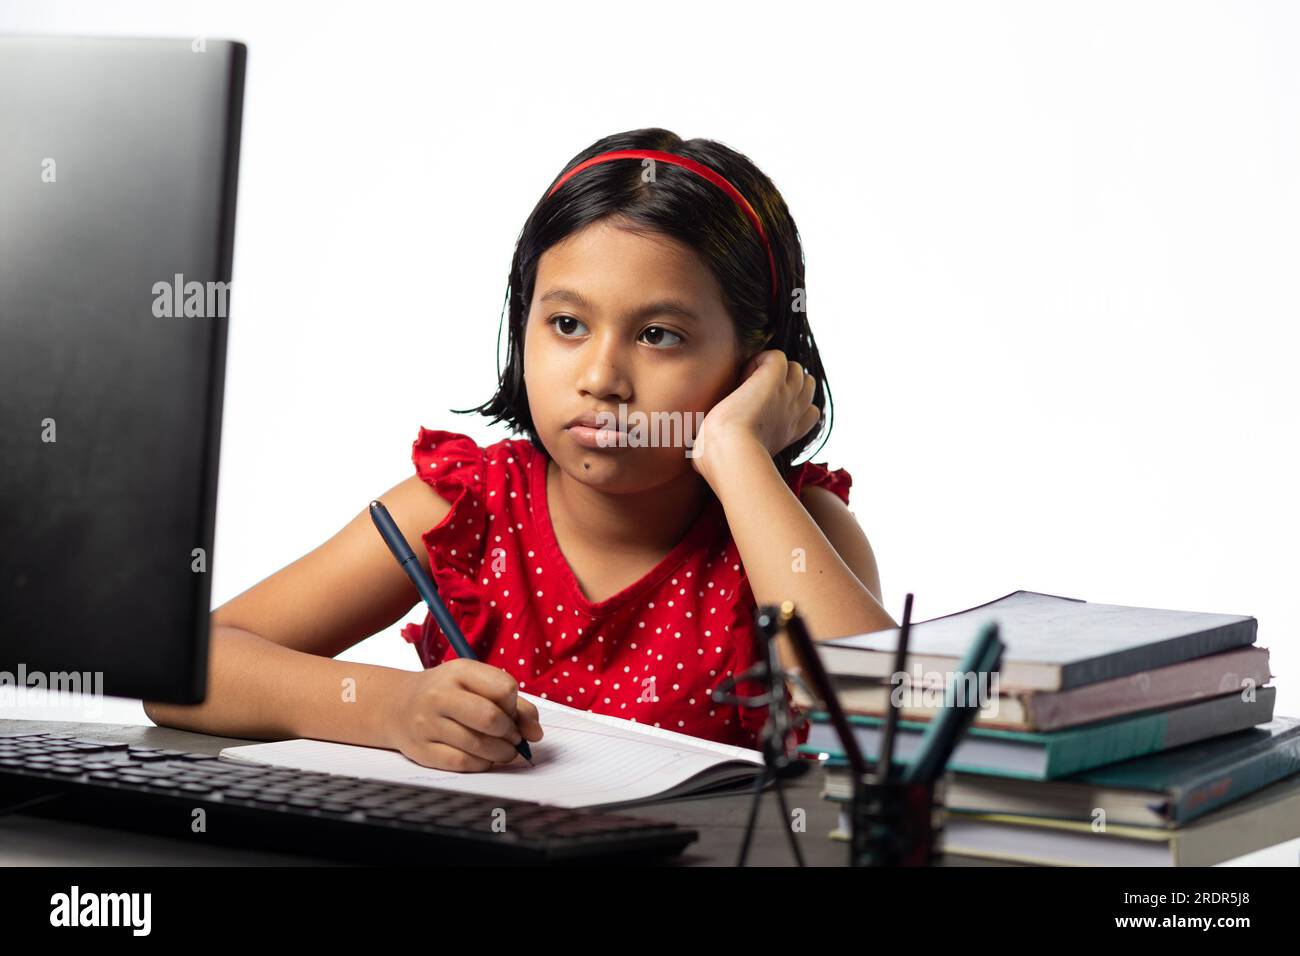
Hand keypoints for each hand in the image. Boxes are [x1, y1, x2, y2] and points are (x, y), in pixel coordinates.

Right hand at [382, 658, 542, 771]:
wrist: (397, 706)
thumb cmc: (449, 693)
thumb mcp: (477, 684)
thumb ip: (514, 704)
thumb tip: (535, 733)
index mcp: (459, 671)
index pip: (504, 688)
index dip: (516, 705)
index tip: (512, 712)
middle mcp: (439, 695)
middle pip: (491, 718)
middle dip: (511, 733)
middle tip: (513, 737)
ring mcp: (427, 724)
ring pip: (478, 745)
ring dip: (502, 752)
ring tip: (504, 750)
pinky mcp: (421, 750)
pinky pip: (462, 763)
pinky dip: (482, 764)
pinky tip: (485, 758)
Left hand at [691, 350, 819, 478]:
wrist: (730, 455)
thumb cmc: (722, 465)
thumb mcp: (728, 460)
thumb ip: (722, 453)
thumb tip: (695, 458)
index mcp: (787, 433)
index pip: (810, 413)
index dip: (792, 405)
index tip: (764, 409)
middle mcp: (792, 413)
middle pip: (807, 386)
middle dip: (786, 382)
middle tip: (754, 392)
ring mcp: (786, 394)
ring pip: (797, 369)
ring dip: (774, 370)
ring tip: (748, 382)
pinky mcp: (773, 379)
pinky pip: (777, 356)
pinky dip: (761, 359)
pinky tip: (743, 375)